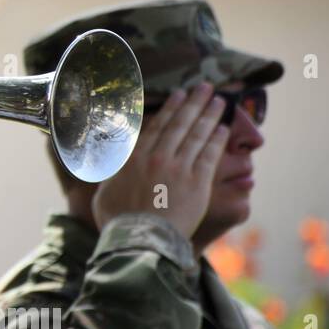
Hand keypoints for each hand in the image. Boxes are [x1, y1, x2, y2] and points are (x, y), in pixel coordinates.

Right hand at [92, 83, 228, 238]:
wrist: (140, 240)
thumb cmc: (118, 221)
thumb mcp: (105, 193)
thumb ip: (112, 175)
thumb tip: (110, 166)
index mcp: (134, 158)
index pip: (156, 126)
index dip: (171, 109)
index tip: (180, 95)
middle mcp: (156, 157)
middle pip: (179, 124)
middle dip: (194, 103)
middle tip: (205, 88)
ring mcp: (178, 168)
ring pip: (196, 135)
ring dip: (209, 115)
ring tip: (220, 101)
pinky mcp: (197, 183)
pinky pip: (209, 155)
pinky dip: (216, 140)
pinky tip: (224, 128)